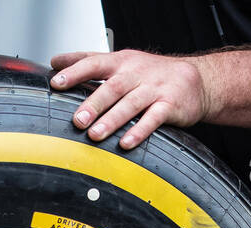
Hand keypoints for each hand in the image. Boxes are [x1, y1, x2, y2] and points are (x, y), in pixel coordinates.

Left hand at [49, 50, 209, 149]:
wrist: (195, 80)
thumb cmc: (150, 74)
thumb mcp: (120, 62)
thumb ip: (88, 61)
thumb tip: (56, 61)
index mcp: (120, 62)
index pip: (94, 63)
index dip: (75, 72)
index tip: (56, 83)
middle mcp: (136, 73)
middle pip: (112, 87)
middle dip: (94, 104)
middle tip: (77, 120)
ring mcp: (154, 89)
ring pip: (131, 104)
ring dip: (112, 121)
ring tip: (95, 135)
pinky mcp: (170, 105)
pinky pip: (154, 118)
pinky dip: (140, 131)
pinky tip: (126, 143)